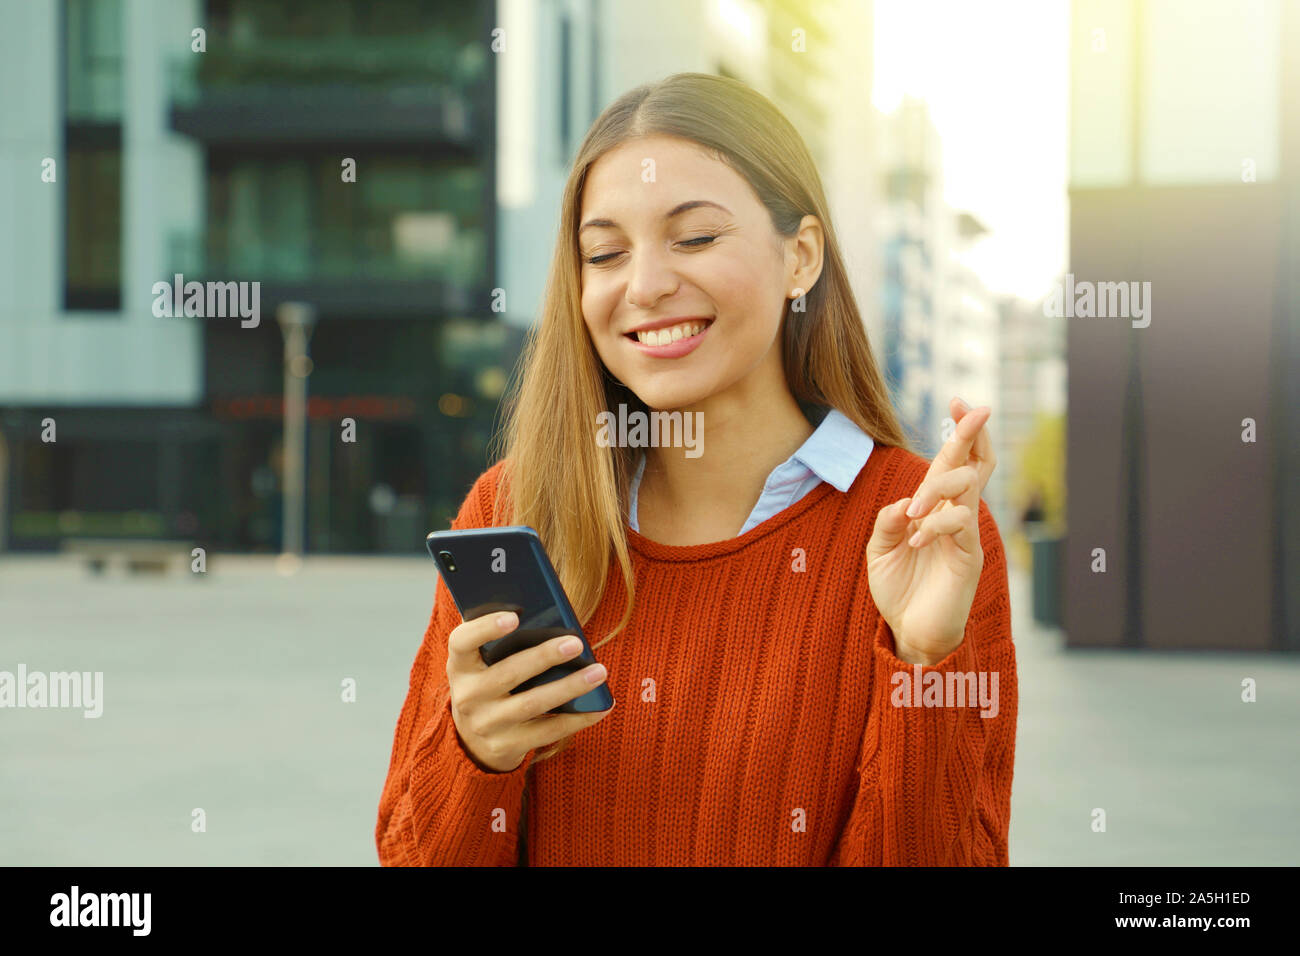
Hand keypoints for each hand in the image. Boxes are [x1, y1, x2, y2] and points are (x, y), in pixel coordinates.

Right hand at [446, 611, 613, 772]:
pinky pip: (548, 731)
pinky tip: (601, 706)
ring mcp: (486, 724)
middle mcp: (468, 696)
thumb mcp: (481, 661)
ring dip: (569, 687)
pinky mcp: (506, 746)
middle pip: (508, 673)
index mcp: (460, 665)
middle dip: (544, 656)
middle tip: (576, 643)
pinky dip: (578, 718)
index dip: (485, 628)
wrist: (472, 739)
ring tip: (598, 672)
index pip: (462, 642)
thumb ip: (499, 637)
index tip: (514, 617)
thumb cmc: (488, 682)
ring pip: (532, 704)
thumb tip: (544, 610)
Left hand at [866, 398, 996, 664]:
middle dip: (972, 434)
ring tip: (911, 513)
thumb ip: (887, 522)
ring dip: (937, 489)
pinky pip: (960, 525)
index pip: (954, 462)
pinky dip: (936, 526)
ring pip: (967, 488)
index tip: (959, 401)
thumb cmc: (898, 590)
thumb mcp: (880, 550)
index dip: (960, 432)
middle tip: (972, 409)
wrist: (909, 632)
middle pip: (973, 464)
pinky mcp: (969, 557)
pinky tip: (916, 541)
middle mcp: (955, 515)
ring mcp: (965, 534)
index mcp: (934, 508)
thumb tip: (902, 501)